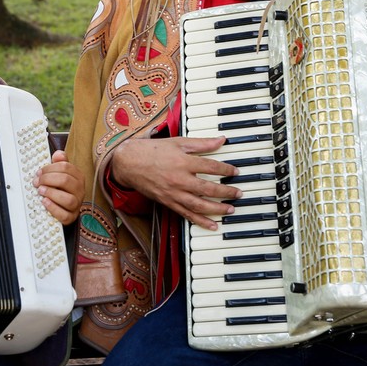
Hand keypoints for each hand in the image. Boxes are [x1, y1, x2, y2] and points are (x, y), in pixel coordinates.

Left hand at [35, 150, 83, 225]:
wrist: (65, 207)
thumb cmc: (62, 188)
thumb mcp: (61, 174)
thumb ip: (60, 163)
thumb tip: (58, 154)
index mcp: (78, 177)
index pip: (66, 167)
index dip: (50, 168)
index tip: (39, 172)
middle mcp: (80, 190)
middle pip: (66, 181)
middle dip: (48, 179)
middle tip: (37, 181)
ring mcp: (76, 204)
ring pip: (68, 199)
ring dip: (52, 193)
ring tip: (41, 191)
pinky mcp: (71, 217)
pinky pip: (64, 215)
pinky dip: (53, 208)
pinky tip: (45, 202)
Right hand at [109, 136, 239, 229]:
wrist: (128, 162)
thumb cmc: (151, 150)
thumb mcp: (177, 142)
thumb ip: (201, 143)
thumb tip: (220, 140)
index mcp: (183, 161)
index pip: (211, 167)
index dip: (226, 169)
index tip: (235, 171)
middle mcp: (179, 179)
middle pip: (208, 188)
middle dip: (226, 192)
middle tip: (238, 193)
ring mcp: (173, 193)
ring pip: (199, 205)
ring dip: (217, 209)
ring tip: (230, 209)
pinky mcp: (167, 202)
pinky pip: (186, 214)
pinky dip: (200, 221)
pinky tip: (212, 225)